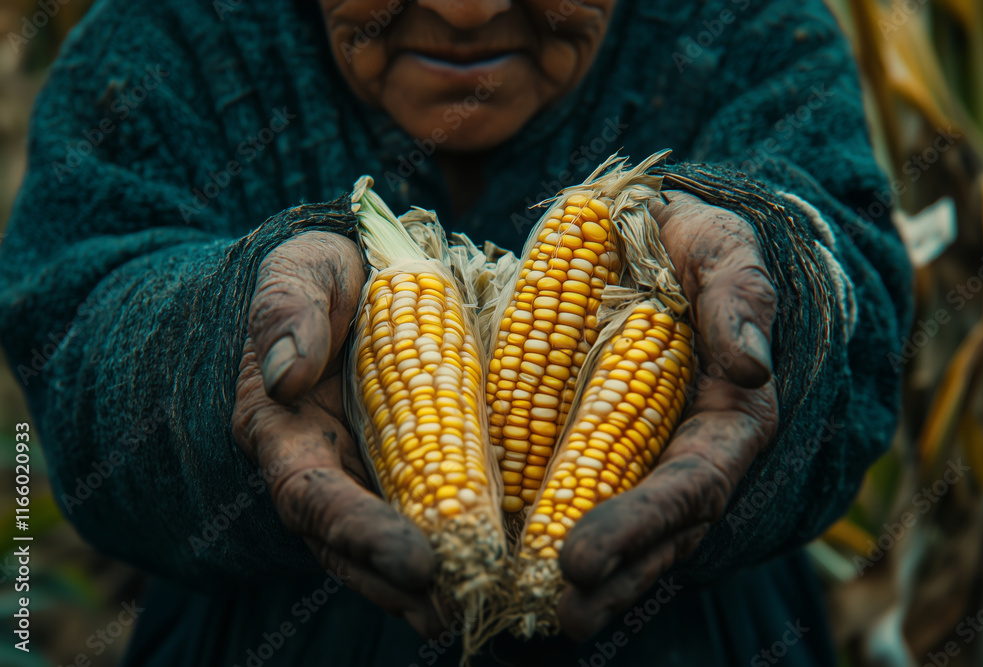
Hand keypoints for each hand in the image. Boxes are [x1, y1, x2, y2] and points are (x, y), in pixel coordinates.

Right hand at [231, 231, 443, 636]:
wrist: (356, 279)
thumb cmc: (322, 274)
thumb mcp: (300, 271)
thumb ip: (287, 312)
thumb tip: (286, 377)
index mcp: (285, 430)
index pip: (314, 496)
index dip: (361, 534)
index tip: (415, 562)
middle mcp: (323, 467)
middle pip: (351, 546)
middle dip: (400, 584)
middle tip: (457, 611)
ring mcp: (365, 474)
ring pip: (390, 543)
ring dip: (430, 585)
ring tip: (481, 607)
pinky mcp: (406, 467)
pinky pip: (428, 513)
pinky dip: (457, 546)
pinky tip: (500, 567)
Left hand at [556, 191, 779, 639]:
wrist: (651, 236)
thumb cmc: (696, 244)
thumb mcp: (725, 250)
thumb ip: (740, 298)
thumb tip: (751, 366)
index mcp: (727, 422)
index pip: (689, 489)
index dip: (638, 527)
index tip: (579, 560)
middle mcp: (683, 453)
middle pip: (653, 534)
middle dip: (606, 580)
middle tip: (552, 619)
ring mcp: (639, 456)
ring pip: (610, 526)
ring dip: (573, 577)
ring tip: (520, 610)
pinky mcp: (594, 443)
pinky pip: (571, 494)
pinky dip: (541, 530)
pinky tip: (499, 557)